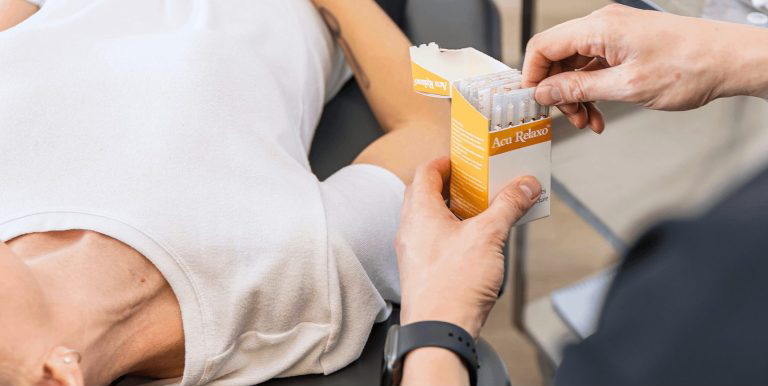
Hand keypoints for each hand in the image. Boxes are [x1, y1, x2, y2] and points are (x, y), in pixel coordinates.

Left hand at [396, 157, 540, 336]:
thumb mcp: (488, 237)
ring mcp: (414, 252)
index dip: (446, 161)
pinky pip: (436, 241)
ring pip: (432, 219)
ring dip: (456, 211)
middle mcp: (411, 230)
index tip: (466, 160)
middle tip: (479, 182)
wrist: (438, 332)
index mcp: (419, 213)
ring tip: (485, 211)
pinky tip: (478, 243)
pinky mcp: (423, 271)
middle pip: (427, 194)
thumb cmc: (453, 286)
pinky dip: (455, 233)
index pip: (425, 171)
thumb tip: (524, 185)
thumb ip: (507, 206)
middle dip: (454, 185)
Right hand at [522, 4, 767, 133]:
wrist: (729, 61)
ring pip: (575, 66)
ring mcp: (614, 35)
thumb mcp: (626, 86)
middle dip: (558, 91)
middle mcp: (604, 26)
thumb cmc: (690, 67)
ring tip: (588, 119)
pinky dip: (593, 92)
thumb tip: (545, 91)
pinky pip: (595, 68)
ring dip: (576, 96)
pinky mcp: (625, 46)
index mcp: (600, 28)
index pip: (543, 46)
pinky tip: (600, 113)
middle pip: (558, 57)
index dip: (532, 76)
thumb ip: (579, 88)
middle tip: (570, 116)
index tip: (534, 101)